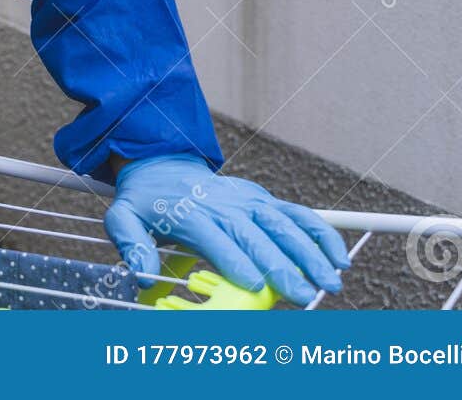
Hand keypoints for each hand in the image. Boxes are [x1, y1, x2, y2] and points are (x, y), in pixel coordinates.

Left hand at [104, 155, 349, 304]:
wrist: (160, 166)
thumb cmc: (145, 201)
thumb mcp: (123, 218)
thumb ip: (131, 245)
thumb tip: (141, 274)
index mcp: (192, 213)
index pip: (217, 240)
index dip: (236, 262)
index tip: (255, 285)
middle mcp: (225, 205)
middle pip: (257, 236)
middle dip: (282, 266)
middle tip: (303, 295)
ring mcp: (248, 201)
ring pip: (284, 225)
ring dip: (311, 253)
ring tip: (331, 281)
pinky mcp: (263, 200)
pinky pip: (296, 214)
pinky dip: (320, 233)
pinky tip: (338, 256)